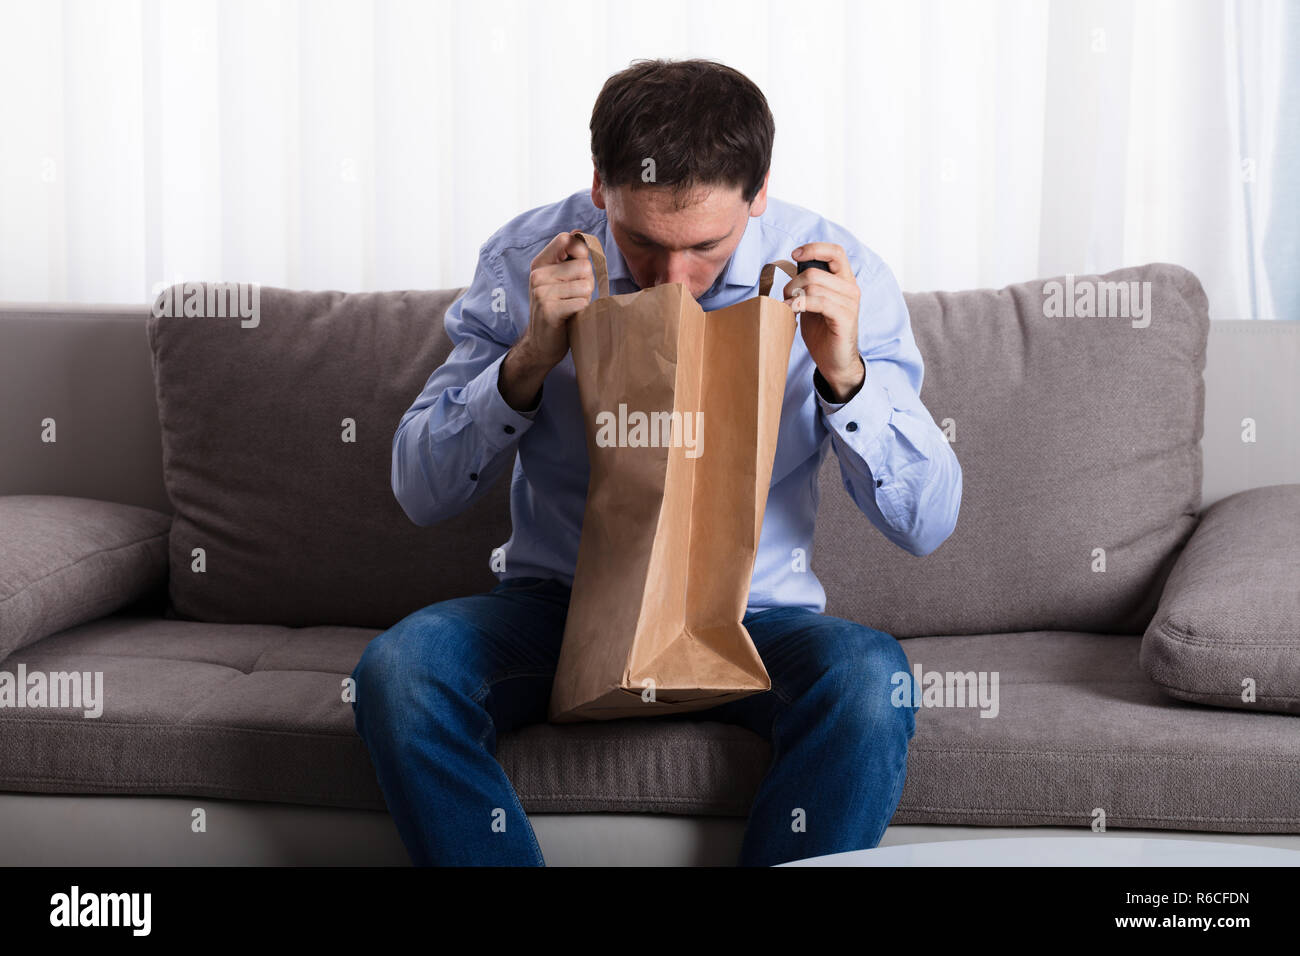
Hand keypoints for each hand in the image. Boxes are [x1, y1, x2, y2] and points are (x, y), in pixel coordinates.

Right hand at [500, 231, 593, 410]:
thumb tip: (578, 232)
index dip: (581, 252)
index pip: (566, 239)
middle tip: (573, 296)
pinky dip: (582, 311)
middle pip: (584, 265)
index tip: (578, 270)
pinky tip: (571, 316)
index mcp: (540, 263)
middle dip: (587, 282)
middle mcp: (537, 275)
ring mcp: (541, 292)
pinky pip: (582, 302)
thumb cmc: (558, 308)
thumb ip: (569, 257)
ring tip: (572, 306)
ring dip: (585, 298)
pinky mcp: (549, 310)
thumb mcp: (560, 278)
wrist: (542, 343)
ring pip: (586, 285)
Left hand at [784, 242, 864, 402]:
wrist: (835, 362)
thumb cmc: (823, 333)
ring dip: (793, 294)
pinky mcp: (845, 318)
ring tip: (787, 306)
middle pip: (815, 271)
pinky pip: (819, 302)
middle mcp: (851, 289)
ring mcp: (850, 303)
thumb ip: (808, 286)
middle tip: (785, 296)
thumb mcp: (813, 304)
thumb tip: (789, 269)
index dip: (814, 248)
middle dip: (792, 282)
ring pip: (814, 286)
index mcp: (845, 281)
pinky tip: (791, 310)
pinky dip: (800, 303)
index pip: (836, 252)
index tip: (795, 255)